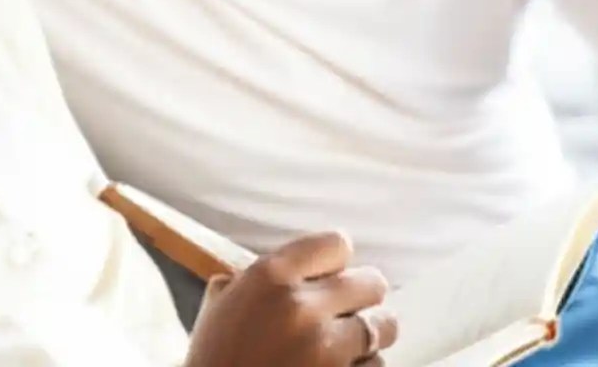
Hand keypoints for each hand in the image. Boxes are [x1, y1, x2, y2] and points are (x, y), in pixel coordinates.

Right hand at [184, 232, 397, 366]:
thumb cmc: (214, 363)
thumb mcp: (219, 308)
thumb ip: (254, 281)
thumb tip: (290, 268)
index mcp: (268, 277)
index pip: (336, 244)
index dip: (333, 262)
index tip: (327, 276)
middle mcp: (303, 307)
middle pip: (372, 283)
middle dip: (361, 297)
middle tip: (344, 311)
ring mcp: (328, 350)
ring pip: (383, 327)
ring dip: (367, 336)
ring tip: (341, 346)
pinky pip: (377, 365)